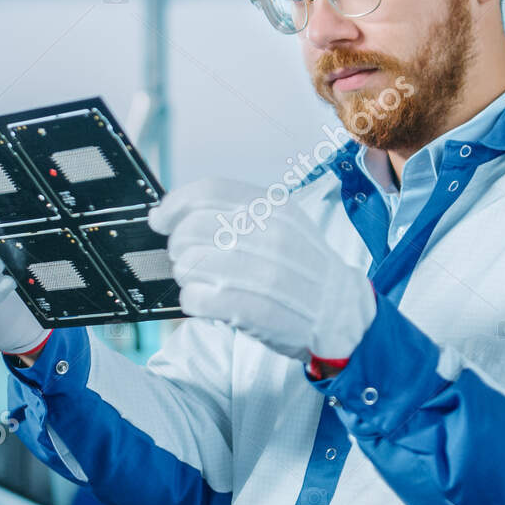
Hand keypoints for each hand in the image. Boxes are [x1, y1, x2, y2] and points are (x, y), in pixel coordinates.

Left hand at [149, 179, 374, 362]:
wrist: (343, 313)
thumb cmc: (304, 269)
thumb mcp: (284, 225)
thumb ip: (238, 214)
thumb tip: (174, 212)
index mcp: (276, 209)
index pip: (209, 191)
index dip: (175, 204)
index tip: (161, 219)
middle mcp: (271, 236)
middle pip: (192, 229)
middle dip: (178, 246)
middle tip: (185, 259)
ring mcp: (265, 275)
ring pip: (190, 264)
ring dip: (185, 275)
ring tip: (200, 282)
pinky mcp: (257, 311)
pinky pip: (198, 299)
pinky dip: (191, 301)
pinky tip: (205, 302)